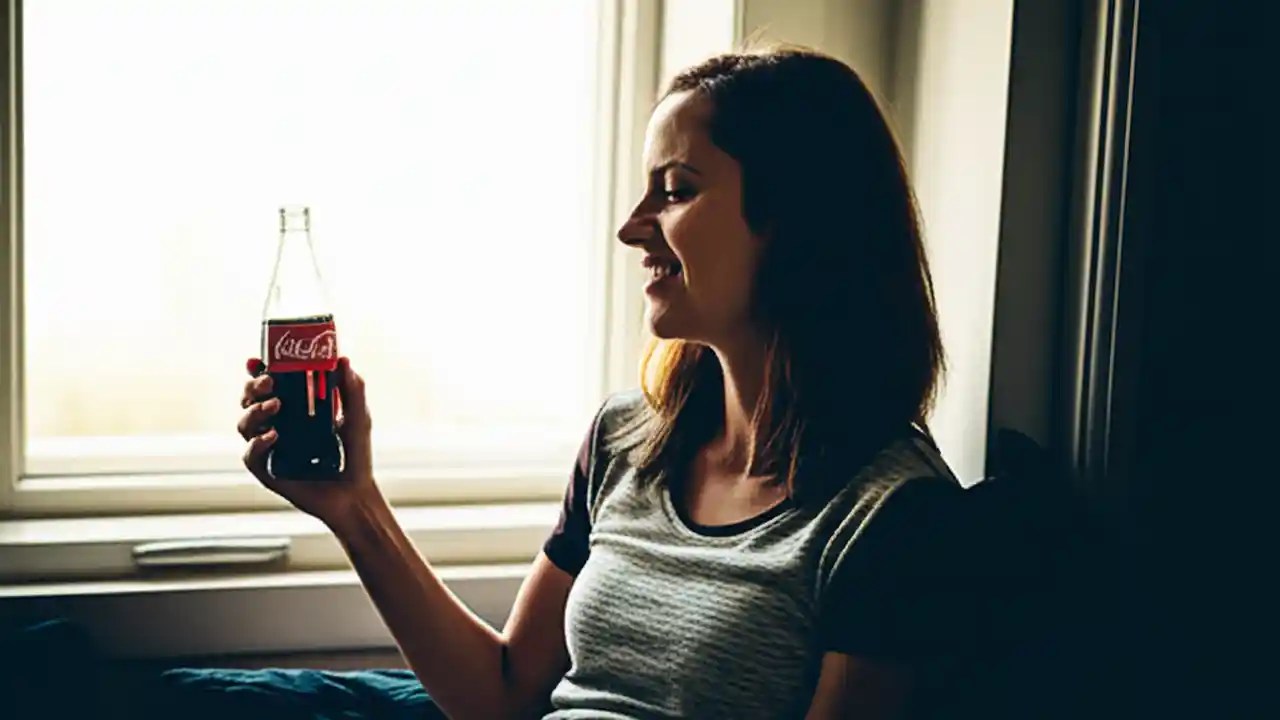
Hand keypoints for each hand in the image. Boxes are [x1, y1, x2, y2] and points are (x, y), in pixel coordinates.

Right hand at [238, 356, 381, 528]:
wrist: (355, 492)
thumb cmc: (355, 453)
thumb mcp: (357, 417)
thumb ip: (352, 389)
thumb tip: (344, 359)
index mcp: (294, 409)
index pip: (268, 385)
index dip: (257, 372)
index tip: (256, 360)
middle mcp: (276, 425)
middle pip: (249, 400)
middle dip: (253, 387)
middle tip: (271, 382)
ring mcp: (269, 448)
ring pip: (244, 424)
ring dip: (255, 411)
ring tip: (276, 406)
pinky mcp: (268, 471)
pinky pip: (250, 455)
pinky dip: (257, 444)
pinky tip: (274, 436)